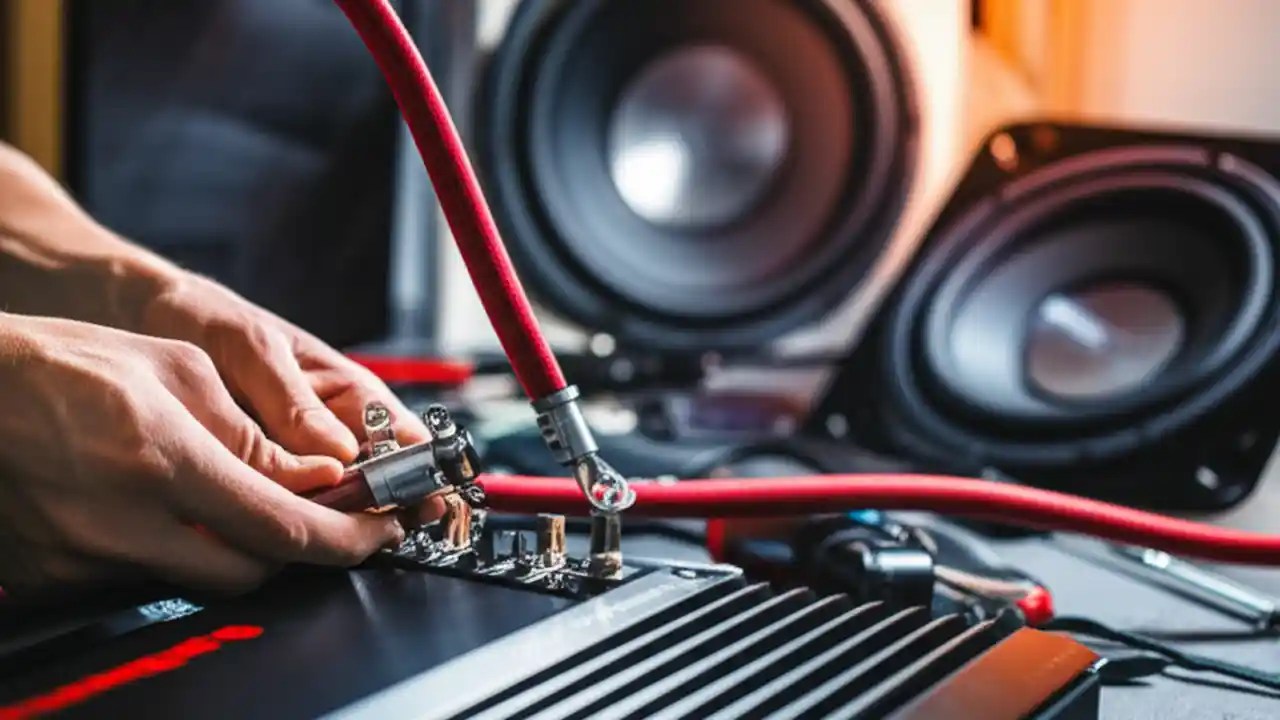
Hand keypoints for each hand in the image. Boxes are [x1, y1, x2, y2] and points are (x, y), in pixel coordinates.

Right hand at [0, 314, 404, 597]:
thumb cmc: (67, 365)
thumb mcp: (180, 370)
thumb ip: (257, 434)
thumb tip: (321, 476)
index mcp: (163, 462)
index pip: (282, 528)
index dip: (344, 538)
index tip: (376, 533)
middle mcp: (123, 524)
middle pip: (250, 570)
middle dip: (288, 542)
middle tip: (303, 507)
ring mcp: (83, 560)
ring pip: (198, 578)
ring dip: (227, 544)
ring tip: (208, 488)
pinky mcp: (54, 579)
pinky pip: (143, 579)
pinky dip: (168, 549)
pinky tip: (149, 504)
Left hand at [139, 272, 448, 525]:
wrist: (149, 320)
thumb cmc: (208, 321)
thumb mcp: (252, 351)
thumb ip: (294, 403)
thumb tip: (341, 456)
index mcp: (349, 392)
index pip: (404, 440)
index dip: (418, 475)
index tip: (417, 506)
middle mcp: (333, 429)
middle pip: (376, 481)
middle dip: (378, 511)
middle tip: (370, 537)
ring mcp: (298, 456)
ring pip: (332, 502)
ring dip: (331, 523)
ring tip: (329, 545)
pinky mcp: (260, 477)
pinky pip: (284, 507)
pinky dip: (285, 524)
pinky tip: (276, 543)